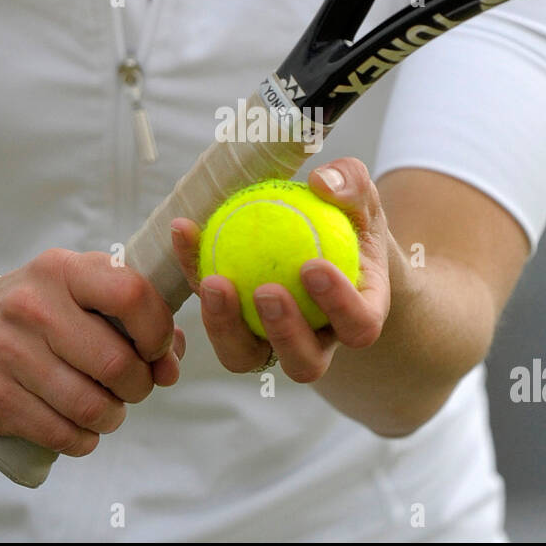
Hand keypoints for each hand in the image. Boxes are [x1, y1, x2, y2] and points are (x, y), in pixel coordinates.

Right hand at [0, 249, 184, 455]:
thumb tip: (173, 359)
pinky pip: (59, 433)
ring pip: (91, 406)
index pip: (132, 295)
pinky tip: (81, 430)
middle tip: (132, 388)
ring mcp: (8, 353)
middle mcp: (33, 307)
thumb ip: (130, 312)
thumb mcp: (73, 289)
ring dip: (112, 417)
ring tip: (107, 411)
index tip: (156, 350)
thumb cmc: (30, 309)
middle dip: (139, 386)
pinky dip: (83, 439)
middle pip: (117, 363)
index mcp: (62, 271)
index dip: (158, 331)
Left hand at [170, 158, 391, 382]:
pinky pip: (211, 307)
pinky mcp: (232, 325)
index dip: (339, 306)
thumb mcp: (361, 197)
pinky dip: (194, 270)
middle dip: (284, 333)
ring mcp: (271, 342)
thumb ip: (351, 184)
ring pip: (246, 356)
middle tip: (265, 290)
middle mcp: (317, 342)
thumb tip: (321, 182)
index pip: (358, 325)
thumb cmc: (348, 219)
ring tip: (215, 281)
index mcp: (359, 317)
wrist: (323, 239)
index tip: (313, 266)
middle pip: (304, 362)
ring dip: (227, 327)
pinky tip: (184, 230)